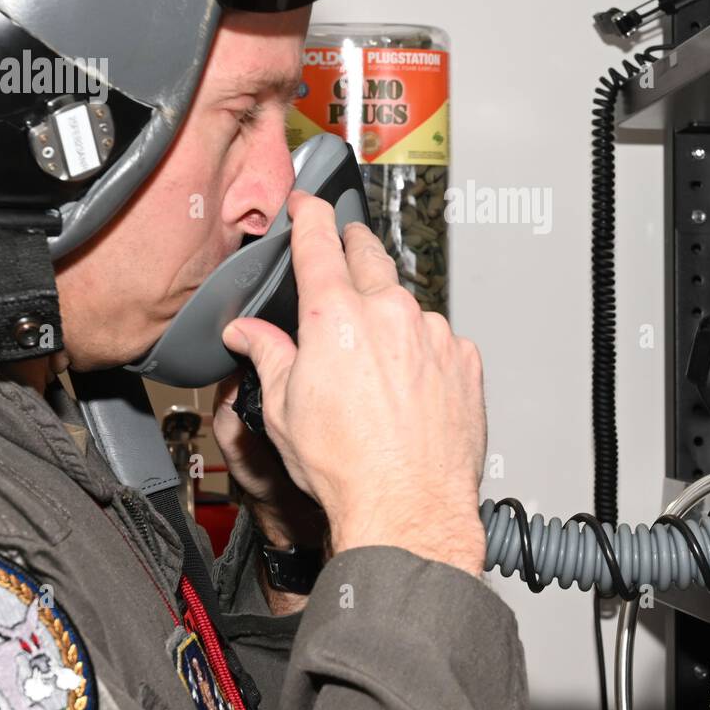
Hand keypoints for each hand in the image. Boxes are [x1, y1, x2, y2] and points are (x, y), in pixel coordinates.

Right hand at [222, 190, 486, 575]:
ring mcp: (432, 333)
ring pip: (407, 304)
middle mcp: (389, 313)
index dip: (308, 213)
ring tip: (375, 360)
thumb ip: (268, 356)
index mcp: (335, 316)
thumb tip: (246, 335)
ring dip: (390, 315)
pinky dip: (422, 350)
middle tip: (343, 249)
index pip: (318, 240)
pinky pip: (438, 339)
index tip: (306, 202)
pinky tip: (408, 386)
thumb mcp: (284, 408)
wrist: (408, 507)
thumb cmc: (346, 467)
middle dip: (352, 247)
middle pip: (368, 255)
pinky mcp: (463, 358)